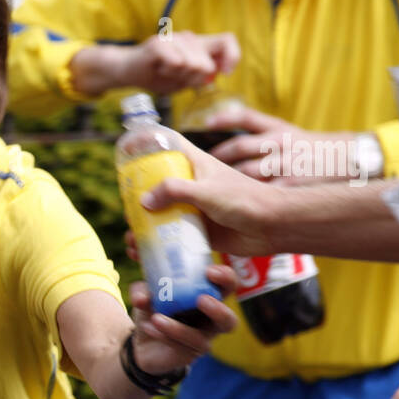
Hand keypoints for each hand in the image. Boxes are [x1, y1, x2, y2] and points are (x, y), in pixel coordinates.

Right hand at [111, 32, 240, 93]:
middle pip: (206, 62)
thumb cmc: (157, 75)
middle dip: (195, 79)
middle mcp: (188, 37)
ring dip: (179, 76)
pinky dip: (169, 71)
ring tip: (166, 72)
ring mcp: (173, 38)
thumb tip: (215, 73)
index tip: (224, 73)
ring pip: (192, 63)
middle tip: (180, 79)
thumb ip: (201, 76)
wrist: (127, 71)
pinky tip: (159, 69)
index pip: (227, 41)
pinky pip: (176, 62)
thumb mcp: (184, 80)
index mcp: (198, 45)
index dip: (232, 57)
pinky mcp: (158, 43)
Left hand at [128, 263, 239, 374]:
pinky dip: (162, 335)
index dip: (225, 278)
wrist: (143, 342)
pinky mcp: (188, 355)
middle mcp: (211, 321)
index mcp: (208, 297)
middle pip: (229, 319)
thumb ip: (143, 290)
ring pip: (201, 339)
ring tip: (157, 318)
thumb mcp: (147, 294)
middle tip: (201, 299)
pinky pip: (179, 347)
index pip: (227, 286)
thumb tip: (141, 298)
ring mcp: (201, 341)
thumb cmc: (155, 309)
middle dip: (218, 309)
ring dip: (179, 329)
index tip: (210, 271)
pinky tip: (148, 326)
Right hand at [140, 140, 278, 255]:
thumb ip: (174, 192)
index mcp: (196, 164)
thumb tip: (143, 202)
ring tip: (133, 240)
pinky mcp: (199, 231)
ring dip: (145, 227)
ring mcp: (195, 208)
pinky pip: (173, 237)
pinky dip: (159, 245)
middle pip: (157, 185)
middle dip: (138, 198)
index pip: (168, 145)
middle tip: (126, 212)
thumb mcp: (206, 190)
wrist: (272, 226)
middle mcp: (192, 185)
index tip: (128, 153)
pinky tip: (145, 254)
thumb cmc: (245, 200)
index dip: (148, 144)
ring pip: (162, 214)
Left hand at [202, 106, 360, 185]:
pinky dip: (248, 199)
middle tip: (201, 171)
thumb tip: (219, 125)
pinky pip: (264, 194)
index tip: (206, 130)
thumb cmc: (313, 148)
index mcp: (278, 129)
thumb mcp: (288, 131)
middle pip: (240, 149)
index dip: (223, 124)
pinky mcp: (292, 186)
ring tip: (212, 189)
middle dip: (217, 161)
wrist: (350, 159)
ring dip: (228, 182)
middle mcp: (281, 144)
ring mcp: (287, 165)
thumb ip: (257, 129)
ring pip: (248, 173)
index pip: (245, 121)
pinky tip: (236, 205)